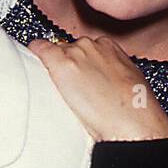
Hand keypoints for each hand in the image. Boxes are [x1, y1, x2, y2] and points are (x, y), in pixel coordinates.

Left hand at [27, 34, 167, 141]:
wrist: (133, 122)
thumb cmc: (135, 110)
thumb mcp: (127, 85)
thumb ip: (111, 76)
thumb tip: (101, 84)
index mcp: (111, 48)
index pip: (85, 47)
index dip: (79, 63)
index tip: (77, 75)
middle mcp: (93, 45)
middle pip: (68, 48)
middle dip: (67, 65)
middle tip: (68, 89)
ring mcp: (76, 52)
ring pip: (55, 52)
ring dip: (53, 68)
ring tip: (59, 91)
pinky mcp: (61, 62)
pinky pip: (40, 49)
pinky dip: (34, 54)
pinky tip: (31, 62)